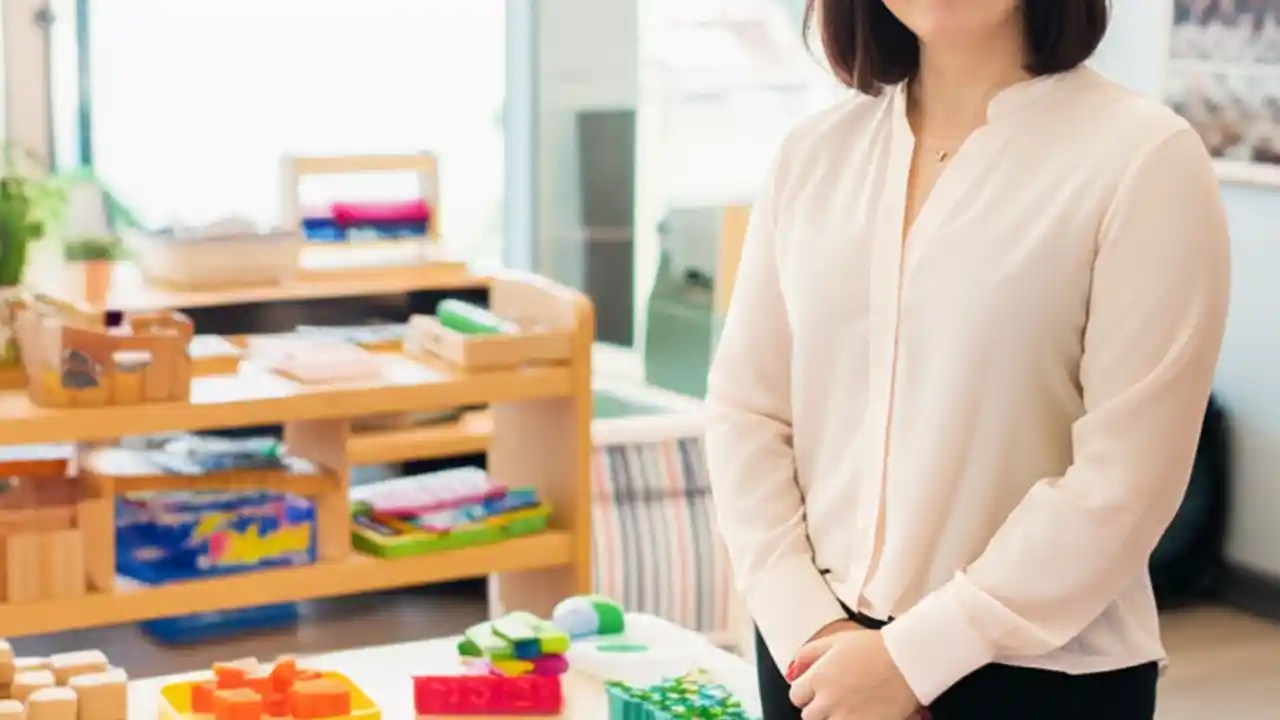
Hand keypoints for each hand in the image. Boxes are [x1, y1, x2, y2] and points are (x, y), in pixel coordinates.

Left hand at [788, 630, 918, 719]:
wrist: (908, 660)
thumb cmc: (875, 646)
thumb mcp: (837, 640)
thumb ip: (808, 654)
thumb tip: (791, 670)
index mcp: (818, 678)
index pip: (796, 696)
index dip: (807, 692)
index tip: (819, 689)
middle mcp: (828, 700)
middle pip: (809, 716)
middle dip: (819, 707)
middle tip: (838, 697)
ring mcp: (846, 717)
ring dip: (835, 717)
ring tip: (852, 704)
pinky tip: (862, 711)